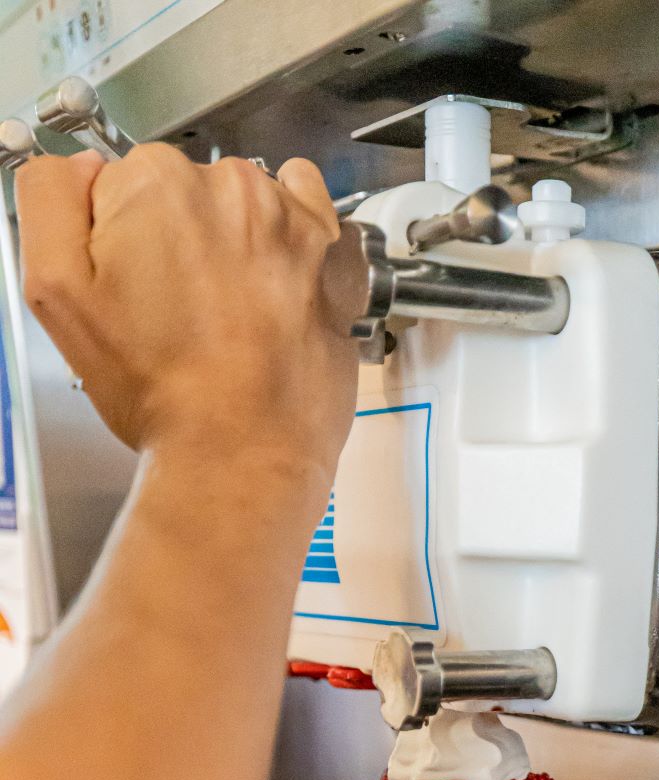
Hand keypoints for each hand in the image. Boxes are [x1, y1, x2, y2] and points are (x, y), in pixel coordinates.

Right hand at [15, 146, 358, 494]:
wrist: (241, 455)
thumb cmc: (158, 391)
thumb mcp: (56, 292)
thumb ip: (49, 201)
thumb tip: (82, 170)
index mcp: (154, 182)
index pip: (121, 185)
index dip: (121, 240)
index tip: (133, 288)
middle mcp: (230, 185)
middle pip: (186, 192)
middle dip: (177, 241)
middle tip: (178, 314)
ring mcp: (290, 219)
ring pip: (244, 208)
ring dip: (234, 244)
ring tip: (228, 316)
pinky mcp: (334, 256)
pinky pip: (309, 217)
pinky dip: (292, 241)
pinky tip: (276, 287)